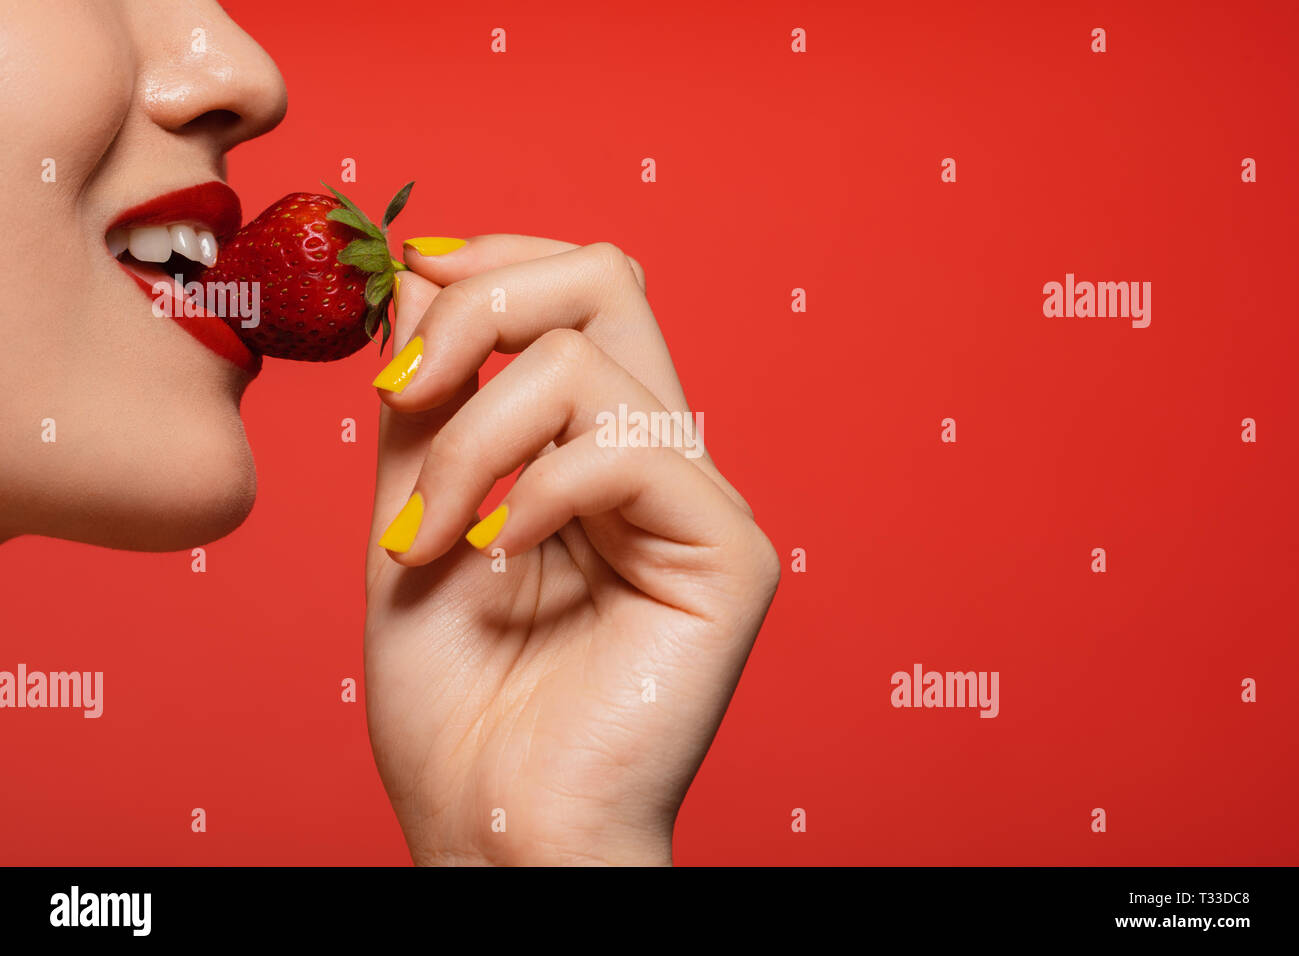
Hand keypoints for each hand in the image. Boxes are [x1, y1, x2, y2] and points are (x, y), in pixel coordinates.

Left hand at [363, 236, 779, 864]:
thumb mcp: (415, 513)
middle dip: (484, 305)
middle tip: (404, 390)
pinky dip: (535, 492)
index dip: (491, 263)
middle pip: (606, 278)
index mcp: (594, 448)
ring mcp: (699, 504)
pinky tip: (493, 555)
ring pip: (587, 364)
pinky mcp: (729, 556)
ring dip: (470, 439)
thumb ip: (429, 402)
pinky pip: (630, 452)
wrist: (492, 826)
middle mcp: (657, 459)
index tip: (403, 297)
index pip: (579, 291)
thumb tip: (425, 275)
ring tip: (427, 535)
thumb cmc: (455, 697)